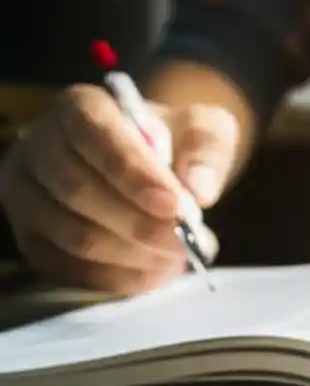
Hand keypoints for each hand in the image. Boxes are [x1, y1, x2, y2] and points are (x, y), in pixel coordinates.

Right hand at [0, 85, 237, 294]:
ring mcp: (27, 195)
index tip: (176, 205)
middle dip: (140, 223)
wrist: (152, 167)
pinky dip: (118, 277)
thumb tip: (199, 189)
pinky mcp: (32, 238)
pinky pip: (68, 268)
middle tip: (186, 241)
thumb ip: (207, 150)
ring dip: (134, 254)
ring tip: (178, 256)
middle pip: (78, 190)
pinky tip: (155, 272)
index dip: (132, 172)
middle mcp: (40, 147)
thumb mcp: (205, 129)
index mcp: (80, 107)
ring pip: (73, 235)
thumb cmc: (175, 144)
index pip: (93, 134)